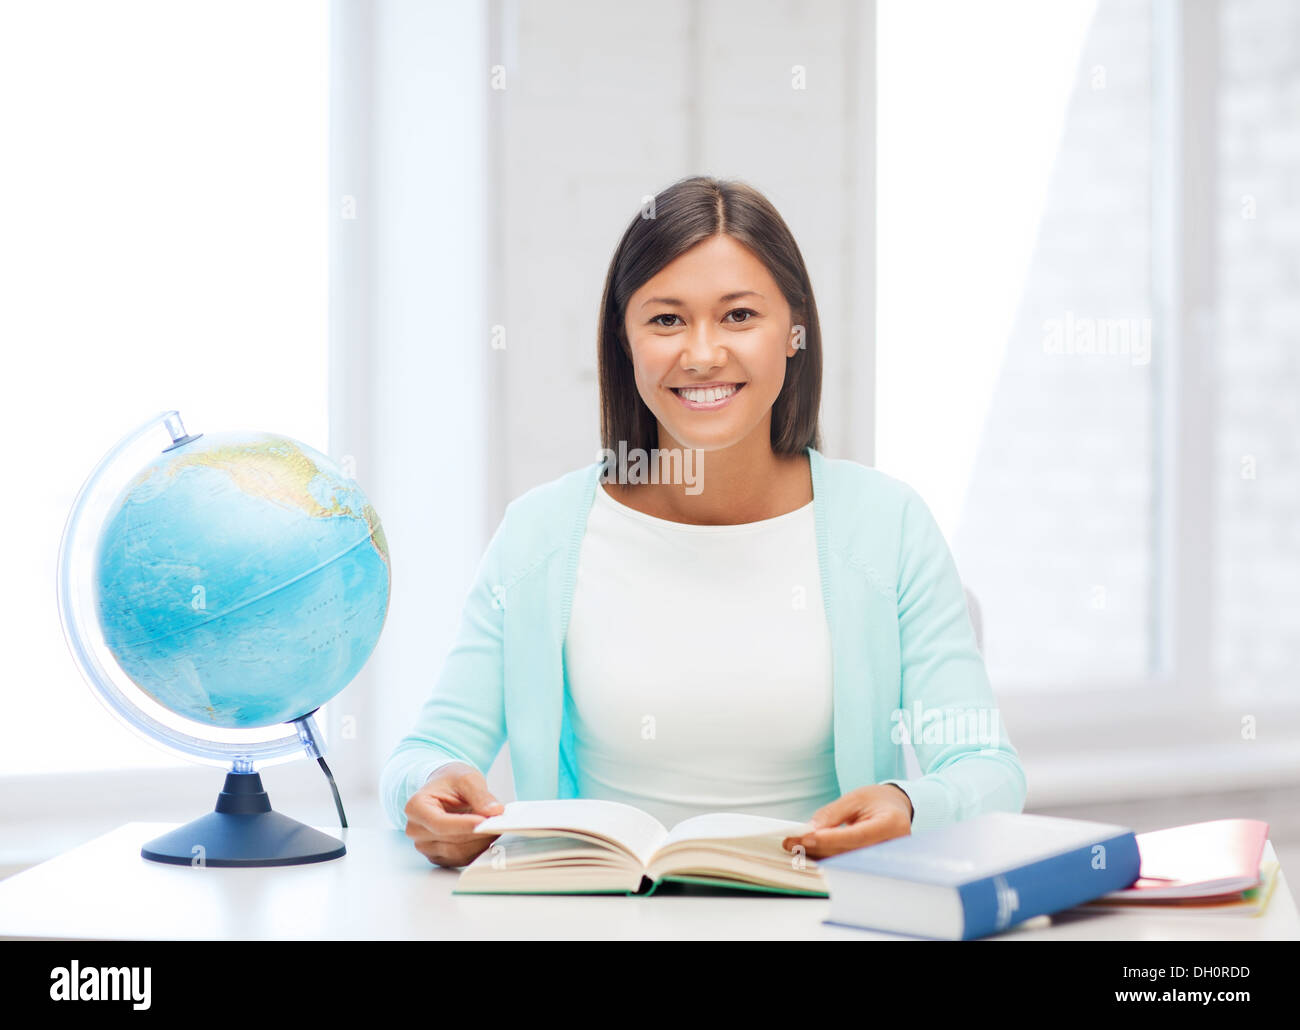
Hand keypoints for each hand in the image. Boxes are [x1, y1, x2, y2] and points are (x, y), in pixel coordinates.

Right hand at [403, 761, 504, 867]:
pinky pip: (461, 859)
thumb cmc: (451, 782)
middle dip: (478, 833)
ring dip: (480, 842)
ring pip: (458, 853)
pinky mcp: (439, 856)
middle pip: (450, 840)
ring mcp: (426, 846)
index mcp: (416, 807)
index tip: (484, 822)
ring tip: (495, 827)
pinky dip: (477, 849)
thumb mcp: (467, 778)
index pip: (439, 824)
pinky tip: (487, 836)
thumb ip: (480, 795)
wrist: (446, 788)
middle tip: (499, 822)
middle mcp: (416, 830)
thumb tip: (494, 812)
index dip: (463, 825)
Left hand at [781, 784, 912, 858]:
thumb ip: (833, 814)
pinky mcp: (871, 865)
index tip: (807, 837)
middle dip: (818, 848)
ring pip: (844, 861)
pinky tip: (807, 851)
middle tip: (792, 842)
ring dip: (817, 854)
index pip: (857, 836)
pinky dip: (825, 856)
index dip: (831, 839)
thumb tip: (811, 831)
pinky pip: (846, 863)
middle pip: (848, 852)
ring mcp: (883, 860)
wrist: (895, 808)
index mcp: (892, 824)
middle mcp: (891, 846)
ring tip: (794, 846)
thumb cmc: (877, 800)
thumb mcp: (855, 798)